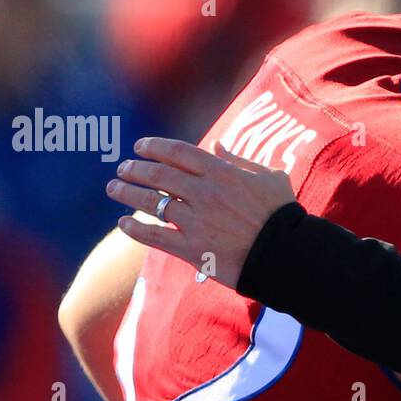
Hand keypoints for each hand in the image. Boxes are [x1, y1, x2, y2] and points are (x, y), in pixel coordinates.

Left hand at [106, 137, 294, 288]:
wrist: (286, 255)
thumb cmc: (283, 215)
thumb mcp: (270, 177)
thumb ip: (240, 160)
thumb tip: (217, 145)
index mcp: (222, 173)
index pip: (179, 152)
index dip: (155, 147)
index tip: (139, 147)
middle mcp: (205, 193)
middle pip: (160, 175)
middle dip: (136, 169)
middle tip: (122, 168)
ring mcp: (196, 221)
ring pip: (152, 203)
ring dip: (129, 194)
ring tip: (114, 189)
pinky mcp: (192, 248)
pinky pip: (156, 236)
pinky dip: (136, 229)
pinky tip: (123, 224)